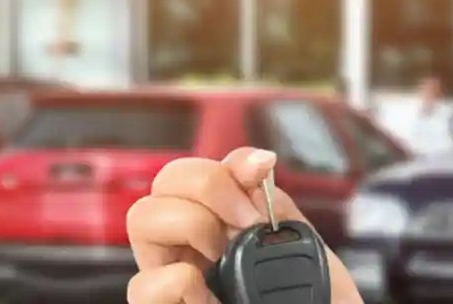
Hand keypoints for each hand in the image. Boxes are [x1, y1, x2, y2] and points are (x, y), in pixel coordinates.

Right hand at [126, 147, 363, 302]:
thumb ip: (274, 204)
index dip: (228, 162)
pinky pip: (142, 286)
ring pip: (143, 218)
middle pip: (165, 182)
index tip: (263, 168)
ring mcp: (170, 279)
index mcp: (219, 222)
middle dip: (208, 185)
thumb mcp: (297, 243)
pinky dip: (177, 280)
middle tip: (248, 220)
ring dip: (191, 222)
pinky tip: (209, 295)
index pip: (203, 169)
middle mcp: (188, 245)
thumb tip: (257, 163)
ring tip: (224, 254)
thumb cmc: (309, 296)